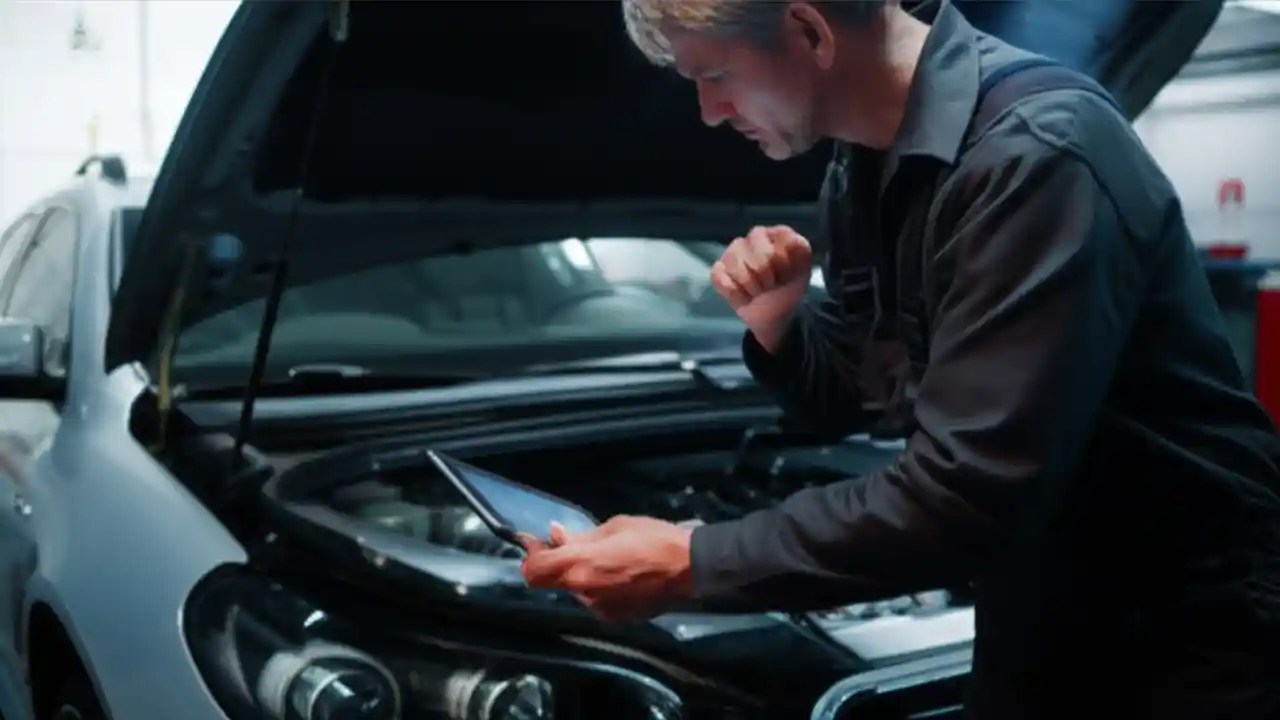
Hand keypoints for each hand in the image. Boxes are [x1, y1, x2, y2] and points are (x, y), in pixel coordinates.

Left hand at [518, 515, 694, 621]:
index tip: (531, 541)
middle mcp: (584, 592)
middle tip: (563, 544)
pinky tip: (616, 575)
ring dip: (576, 576)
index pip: (534, 570)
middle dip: (552, 564)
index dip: (529, 555)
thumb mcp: (614, 527)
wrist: (690, 567)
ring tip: (600, 559)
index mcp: (582, 565)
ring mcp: (600, 609)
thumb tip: (555, 535)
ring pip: (574, 591)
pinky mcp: (615, 619)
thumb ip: (581, 536)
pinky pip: (594, 600)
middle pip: (550, 583)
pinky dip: (596, 588)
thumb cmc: (653, 538)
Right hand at [711, 225, 812, 352]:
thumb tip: (791, 241)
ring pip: (741, 272)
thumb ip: (801, 251)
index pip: (782, 244)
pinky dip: (737, 296)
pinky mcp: (718, 270)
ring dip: (754, 290)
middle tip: (772, 286)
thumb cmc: (788, 287)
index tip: (788, 277)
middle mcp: (754, 238)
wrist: (774, 312)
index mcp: (776, 234)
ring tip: (759, 292)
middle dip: (769, 282)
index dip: (786, 267)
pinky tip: (745, 297)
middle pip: (762, 261)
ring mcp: (733, 252)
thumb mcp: (803, 270)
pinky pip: (723, 282)